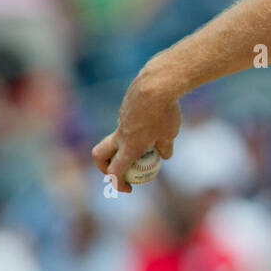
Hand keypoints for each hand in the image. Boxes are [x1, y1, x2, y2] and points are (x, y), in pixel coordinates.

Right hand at [92, 69, 180, 191]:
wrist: (157, 82)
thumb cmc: (165, 111)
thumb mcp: (170, 133)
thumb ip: (165, 147)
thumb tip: (164, 155)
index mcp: (130, 146)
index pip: (116, 172)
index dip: (119, 184)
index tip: (128, 188)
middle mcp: (120, 134)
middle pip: (99, 154)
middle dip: (104, 166)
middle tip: (119, 170)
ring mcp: (121, 119)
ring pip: (115, 137)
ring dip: (126, 144)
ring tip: (151, 140)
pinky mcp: (124, 107)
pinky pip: (126, 122)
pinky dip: (135, 127)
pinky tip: (155, 118)